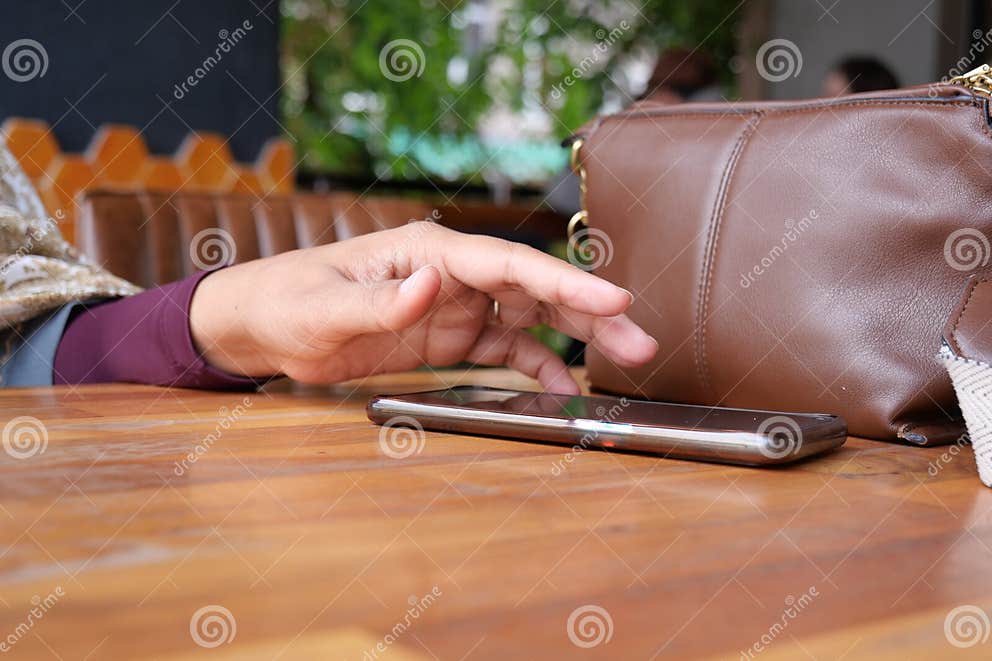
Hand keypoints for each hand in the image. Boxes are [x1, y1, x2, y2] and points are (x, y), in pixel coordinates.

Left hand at [188, 222, 657, 393]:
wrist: (264, 326)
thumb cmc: (288, 301)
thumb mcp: (326, 307)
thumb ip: (382, 299)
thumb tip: (434, 285)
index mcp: (430, 251)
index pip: (508, 264)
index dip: (563, 282)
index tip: (613, 300)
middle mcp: (453, 274)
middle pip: (534, 289)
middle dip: (588, 313)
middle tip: (639, 339)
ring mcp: (456, 306)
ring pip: (531, 318)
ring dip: (577, 340)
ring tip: (623, 364)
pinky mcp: (450, 337)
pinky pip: (505, 351)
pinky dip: (537, 369)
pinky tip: (563, 389)